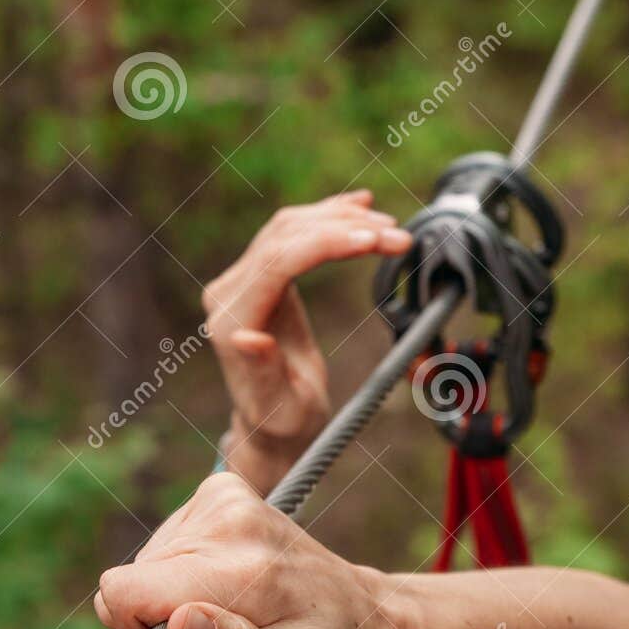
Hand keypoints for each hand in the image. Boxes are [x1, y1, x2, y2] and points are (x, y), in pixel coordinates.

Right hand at [94, 473, 404, 628]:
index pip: (124, 592)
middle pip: (131, 579)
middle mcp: (232, 522)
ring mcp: (226, 499)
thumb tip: (176, 623)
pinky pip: (166, 539)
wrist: (375, 620)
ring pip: (145, 561)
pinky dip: (186, 569)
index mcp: (245, 575)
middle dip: (160, 618)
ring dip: (175, 595)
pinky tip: (232, 585)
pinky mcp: (223, 491)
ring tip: (236, 612)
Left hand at [203, 191, 412, 493]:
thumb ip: (261, 372)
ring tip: (391, 229)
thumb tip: (246, 335)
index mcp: (232, 320)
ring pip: (292, 227)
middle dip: (346, 228)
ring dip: (342, 220)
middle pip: (287, 235)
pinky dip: (327, 217)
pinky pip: (293, 233)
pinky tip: (359, 206)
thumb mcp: (279, 406)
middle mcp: (229, 292)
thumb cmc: (282, 420)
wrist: (275, 422)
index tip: (375, 240)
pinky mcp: (260, 275)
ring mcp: (242, 280)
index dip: (328, 243)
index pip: (279, 260)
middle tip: (399, 238)